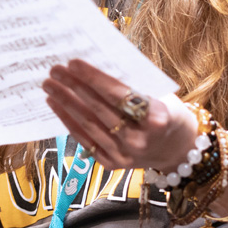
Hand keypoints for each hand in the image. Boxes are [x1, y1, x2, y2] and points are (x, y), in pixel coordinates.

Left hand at [42, 59, 197, 171]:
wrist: (178, 150)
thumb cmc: (170, 114)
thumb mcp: (162, 97)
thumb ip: (134, 89)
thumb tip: (98, 70)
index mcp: (155, 118)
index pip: (119, 95)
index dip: (94, 79)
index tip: (75, 63)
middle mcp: (138, 139)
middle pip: (99, 109)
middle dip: (74, 87)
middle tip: (55, 70)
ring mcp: (123, 154)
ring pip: (88, 124)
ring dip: (66, 103)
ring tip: (49, 85)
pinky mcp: (112, 163)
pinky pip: (85, 139)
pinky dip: (69, 121)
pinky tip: (57, 106)